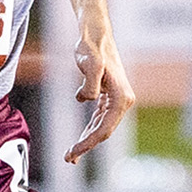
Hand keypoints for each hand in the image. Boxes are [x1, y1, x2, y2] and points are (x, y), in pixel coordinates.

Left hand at [65, 34, 134, 162]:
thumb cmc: (92, 46)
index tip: (73, 152)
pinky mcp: (108, 96)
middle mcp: (123, 100)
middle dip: (86, 145)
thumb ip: (89, 83)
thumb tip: (87, 100)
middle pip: (104, 131)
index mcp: (121, 98)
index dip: (88, 143)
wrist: (95, 33)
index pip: (104, 128)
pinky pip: (99, 118)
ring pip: (102, 126)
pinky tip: (80, 138)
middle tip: (69, 159)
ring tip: (72, 154)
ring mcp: (116, 99)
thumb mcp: (90, 63)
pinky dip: (89, 128)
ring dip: (87, 140)